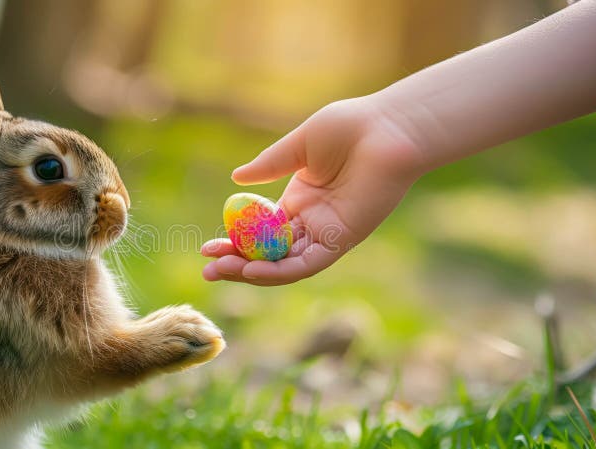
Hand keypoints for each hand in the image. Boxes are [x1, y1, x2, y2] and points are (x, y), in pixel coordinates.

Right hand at [201, 96, 423, 285]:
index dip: (233, 242)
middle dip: (236, 264)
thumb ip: (269, 165)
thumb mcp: (298, 145)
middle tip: (208, 269)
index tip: (207, 246)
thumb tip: (236, 178)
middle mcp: (309, 222)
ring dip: (252, 272)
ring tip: (220, 272)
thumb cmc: (349, 128)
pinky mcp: (341, 240)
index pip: (259, 232)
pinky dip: (279, 270)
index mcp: (298, 200)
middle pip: (267, 254)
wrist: (388, 129)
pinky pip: (307, 264)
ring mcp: (324, 233)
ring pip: (283, 264)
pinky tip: (252, 270)